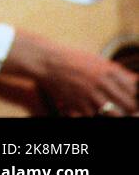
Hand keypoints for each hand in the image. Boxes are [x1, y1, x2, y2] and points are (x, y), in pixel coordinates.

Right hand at [9, 32, 137, 116]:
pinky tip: (95, 111)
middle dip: (130, 108)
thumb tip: (132, 80)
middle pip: (127, 103)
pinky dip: (96, 115)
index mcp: (107, 70)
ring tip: (115, 112)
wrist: (45, 61)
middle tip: (129, 110)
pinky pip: (94, 116)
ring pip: (114, 113)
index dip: (136, 96)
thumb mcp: (94, 59)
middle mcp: (101, 83)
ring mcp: (89, 94)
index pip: (133, 88)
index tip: (134, 99)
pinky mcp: (78, 104)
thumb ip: (113, 70)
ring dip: (116, 114)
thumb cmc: (70, 58)